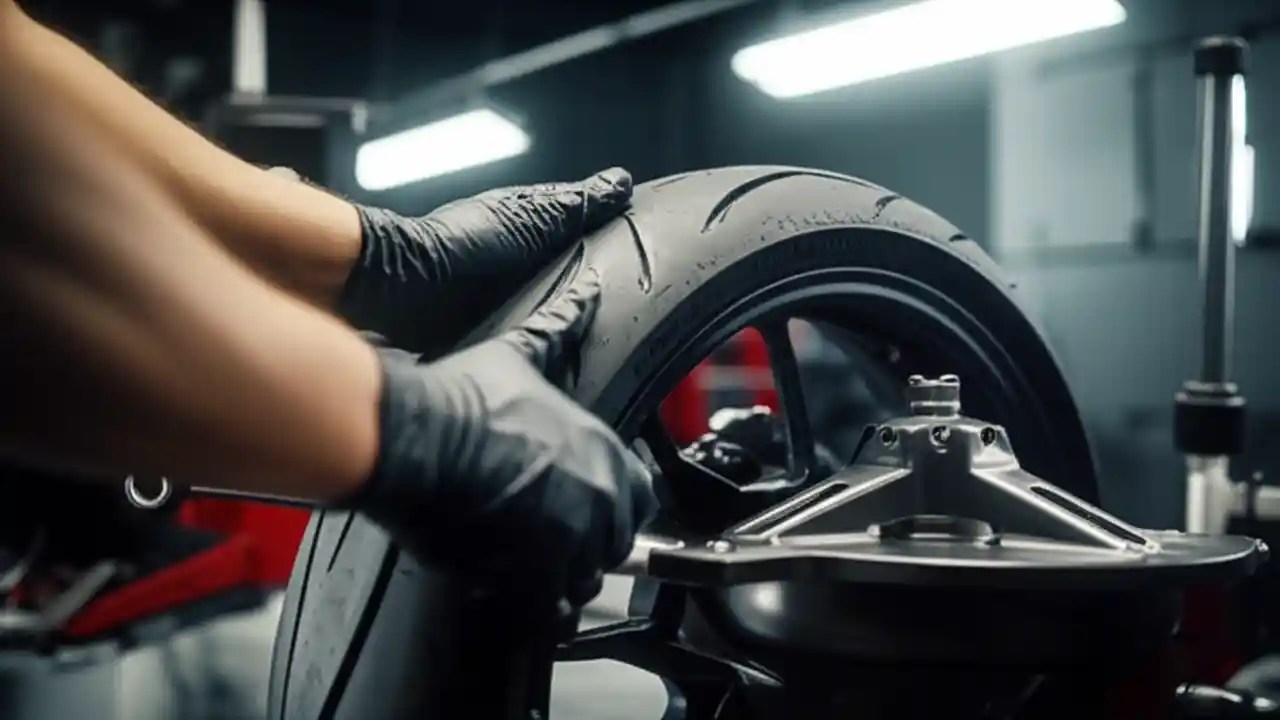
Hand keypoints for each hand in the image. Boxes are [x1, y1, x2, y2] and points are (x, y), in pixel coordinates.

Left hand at [338, 168, 632, 357]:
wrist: (407, 289)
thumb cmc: (461, 245)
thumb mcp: (530, 218)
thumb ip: (577, 205)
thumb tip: (622, 182)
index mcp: (528, 224)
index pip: (583, 223)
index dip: (612, 230)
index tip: (648, 241)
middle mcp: (520, 257)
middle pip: (572, 266)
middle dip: (600, 279)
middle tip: (639, 296)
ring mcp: (507, 292)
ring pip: (556, 299)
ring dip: (577, 312)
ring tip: (617, 331)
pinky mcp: (496, 326)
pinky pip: (534, 329)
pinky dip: (552, 334)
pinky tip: (572, 347)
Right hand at [348, 270, 655, 607]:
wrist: (410, 439)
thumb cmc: (457, 400)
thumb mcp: (517, 357)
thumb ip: (558, 329)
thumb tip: (583, 296)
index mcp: (601, 451)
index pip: (639, 495)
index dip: (611, 504)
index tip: (581, 505)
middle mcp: (596, 499)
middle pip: (615, 542)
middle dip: (587, 543)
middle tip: (544, 536)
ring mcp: (568, 543)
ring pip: (585, 580)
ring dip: (560, 575)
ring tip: (522, 561)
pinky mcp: (532, 578)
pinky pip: (552, 611)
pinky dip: (536, 606)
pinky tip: (509, 586)